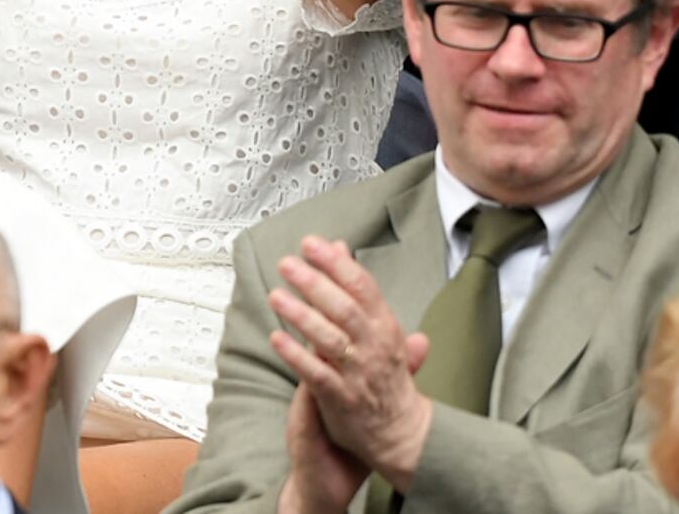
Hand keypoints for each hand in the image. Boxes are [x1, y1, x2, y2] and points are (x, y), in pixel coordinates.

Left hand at [268, 236, 432, 488]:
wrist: (401, 433)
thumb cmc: (388, 376)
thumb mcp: (381, 328)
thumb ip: (357, 289)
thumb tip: (340, 249)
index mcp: (385, 326)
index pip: (362, 287)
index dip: (335, 264)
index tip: (311, 245)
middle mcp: (374, 347)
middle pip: (344, 308)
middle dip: (315, 283)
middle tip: (287, 264)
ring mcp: (358, 373)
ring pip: (329, 338)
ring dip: (301, 315)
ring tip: (276, 296)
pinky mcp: (340, 398)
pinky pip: (316, 373)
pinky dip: (296, 356)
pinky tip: (277, 339)